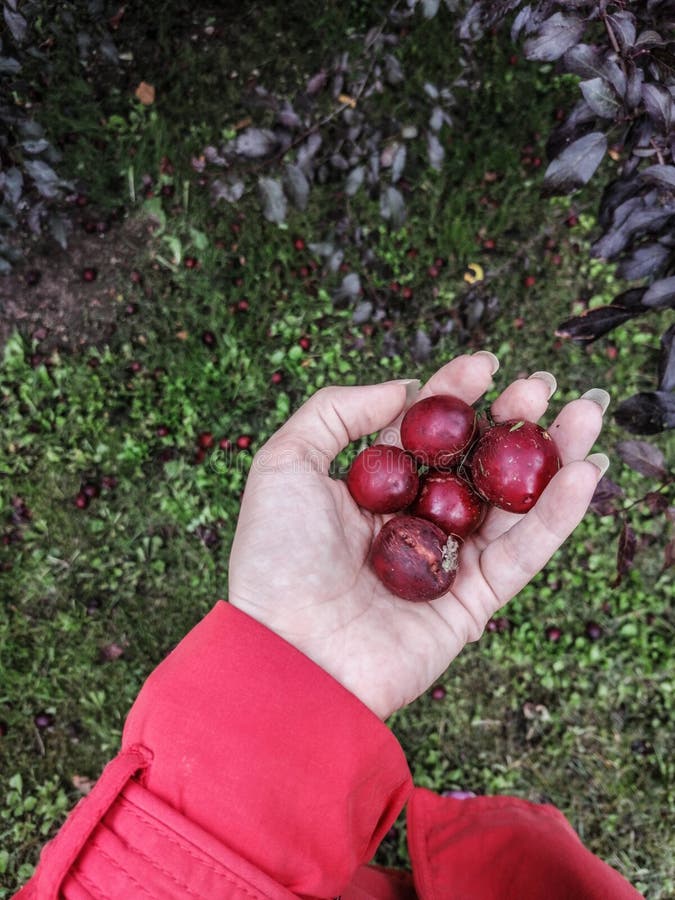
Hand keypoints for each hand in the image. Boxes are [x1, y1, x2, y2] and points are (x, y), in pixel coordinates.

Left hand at [228, 353, 605, 719]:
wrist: (287, 654)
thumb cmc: (275, 559)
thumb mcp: (284, 463)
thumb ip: (335, 413)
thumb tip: (403, 390)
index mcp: (370, 492)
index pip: (423, 433)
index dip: (455, 396)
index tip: (486, 364)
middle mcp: (412, 523)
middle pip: (474, 463)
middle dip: (511, 420)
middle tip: (541, 385)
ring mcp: (445, 563)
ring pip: (510, 504)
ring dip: (552, 459)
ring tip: (585, 414)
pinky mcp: (472, 603)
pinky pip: (522, 555)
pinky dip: (557, 517)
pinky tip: (585, 473)